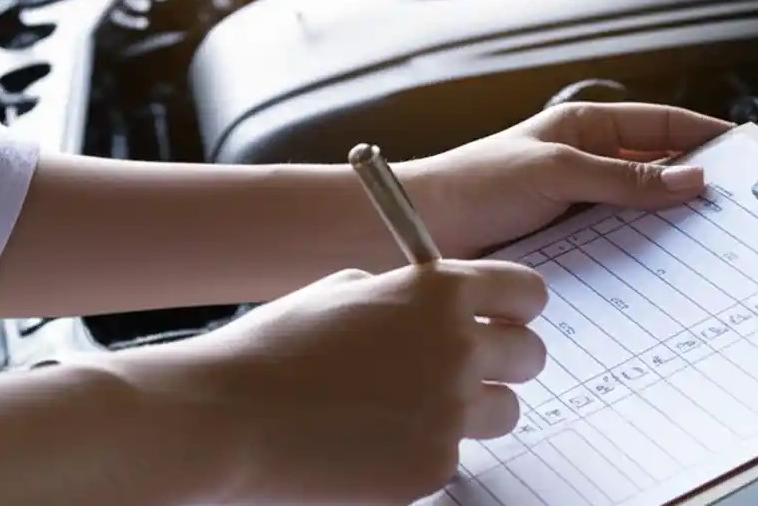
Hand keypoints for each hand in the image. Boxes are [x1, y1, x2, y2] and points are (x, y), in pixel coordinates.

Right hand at [114, 260, 546, 504]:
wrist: (226, 418)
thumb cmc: (275, 347)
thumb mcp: (344, 291)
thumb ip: (405, 294)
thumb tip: (435, 307)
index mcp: (440, 292)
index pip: (527, 292)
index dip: (518, 305)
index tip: (509, 317)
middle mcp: (458, 348)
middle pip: (531, 355)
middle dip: (506, 360)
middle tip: (470, 368)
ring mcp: (449, 412)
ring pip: (505, 412)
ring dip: (476, 409)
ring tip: (417, 408)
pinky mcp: (432, 467)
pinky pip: (454, 455)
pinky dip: (427, 449)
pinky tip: (377, 440)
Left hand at [408, 102, 731, 258]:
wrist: (425, 231)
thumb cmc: (475, 183)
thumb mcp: (557, 170)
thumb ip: (623, 176)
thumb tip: (688, 176)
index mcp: (585, 128)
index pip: (659, 123)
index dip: (701, 133)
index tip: (741, 150)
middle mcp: (586, 162)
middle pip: (655, 169)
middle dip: (692, 184)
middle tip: (731, 208)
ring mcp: (578, 203)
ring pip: (639, 211)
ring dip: (666, 225)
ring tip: (704, 243)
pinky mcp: (569, 242)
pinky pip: (616, 245)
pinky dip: (638, 255)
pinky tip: (657, 272)